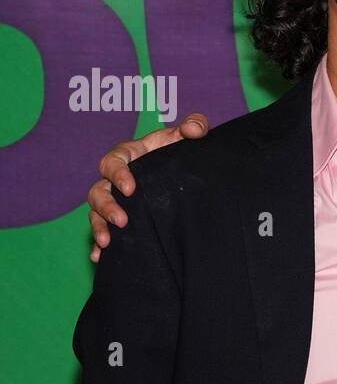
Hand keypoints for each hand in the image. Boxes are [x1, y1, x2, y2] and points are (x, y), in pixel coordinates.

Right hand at [87, 113, 209, 261]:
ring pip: (95, 212)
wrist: (181, 175)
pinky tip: (99, 257)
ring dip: (99, 227)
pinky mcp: (117, 219)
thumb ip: (194, 126)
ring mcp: (114, 200)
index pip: (113, 161)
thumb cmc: (177, 151)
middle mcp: (115, 179)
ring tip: (107, 242)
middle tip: (122, 220)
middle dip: (107, 206)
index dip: (117, 174)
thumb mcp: (186, 138)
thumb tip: (194, 129)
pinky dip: (98, 245)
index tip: (130, 188)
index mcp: (128, 156)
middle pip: (98, 191)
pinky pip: (102, 232)